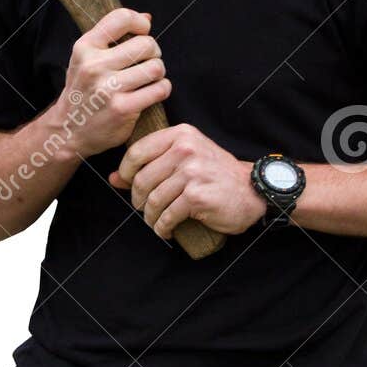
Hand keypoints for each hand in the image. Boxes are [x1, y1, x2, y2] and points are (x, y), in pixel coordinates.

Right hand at [58, 9, 171, 157]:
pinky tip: (152, 93)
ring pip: (155, 67)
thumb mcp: (86, 59)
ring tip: (149, 79)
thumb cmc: (83, 91)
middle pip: (146, 44)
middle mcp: (94, 65)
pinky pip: (159, 90)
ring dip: (158, 73)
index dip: (140, 23)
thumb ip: (112, 37)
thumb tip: (147, 18)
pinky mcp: (122, 108)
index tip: (143, 32)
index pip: (121, 18)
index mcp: (85, 47)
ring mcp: (108, 88)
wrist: (68, 130)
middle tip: (146, 63)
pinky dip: (162, 89)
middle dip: (153, 53)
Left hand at [109, 123, 266, 238]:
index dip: (126, 172)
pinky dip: (162, 227)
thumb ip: (151, 163)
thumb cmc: (216, 174)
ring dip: (149, 217)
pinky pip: (167, 215)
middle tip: (143, 209)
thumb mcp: (186, 159)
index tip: (128, 185)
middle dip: (138, 199)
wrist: (252, 191)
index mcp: (180, 135)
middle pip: (142, 178)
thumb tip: (114, 179)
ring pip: (153, 199)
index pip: (137, 151)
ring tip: (154, 222)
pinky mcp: (196, 196)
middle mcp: (185, 150)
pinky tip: (165, 230)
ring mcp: (191, 172)